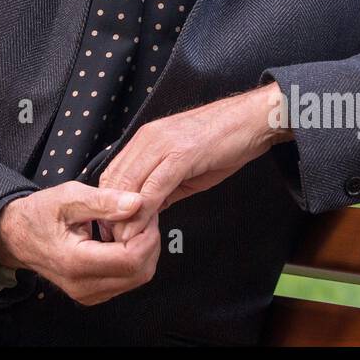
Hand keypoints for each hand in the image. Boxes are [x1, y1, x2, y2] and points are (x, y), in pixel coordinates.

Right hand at [0, 183, 161, 305]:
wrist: (17, 235)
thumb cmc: (39, 214)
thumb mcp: (68, 196)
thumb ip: (104, 201)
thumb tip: (137, 203)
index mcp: (76, 262)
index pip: (131, 258)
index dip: (146, 234)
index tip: (145, 211)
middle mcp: (84, 285)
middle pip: (140, 272)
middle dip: (150, 241)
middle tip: (144, 215)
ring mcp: (88, 294)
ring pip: (137, 278)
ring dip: (144, 250)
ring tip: (133, 224)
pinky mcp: (93, 294)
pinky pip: (127, 281)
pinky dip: (134, 259)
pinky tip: (124, 238)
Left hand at [97, 82, 287, 243]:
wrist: (252, 119)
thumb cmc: (222, 140)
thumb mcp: (185, 167)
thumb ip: (163, 188)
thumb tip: (147, 211)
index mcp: (146, 140)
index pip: (113, 174)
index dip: (108, 204)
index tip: (111, 228)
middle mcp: (148, 138)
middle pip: (114, 180)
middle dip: (111, 214)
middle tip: (115, 239)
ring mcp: (162, 144)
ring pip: (130, 184)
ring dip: (125, 216)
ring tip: (125, 239)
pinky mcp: (181, 154)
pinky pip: (154, 185)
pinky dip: (145, 209)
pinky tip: (144, 226)